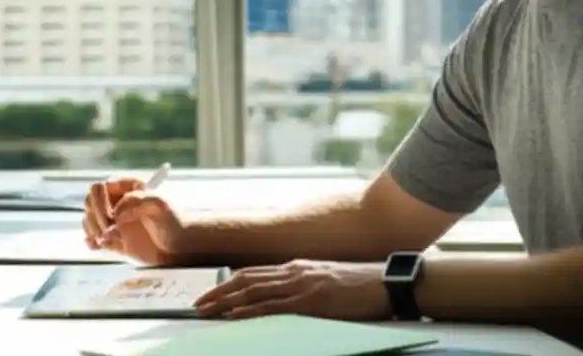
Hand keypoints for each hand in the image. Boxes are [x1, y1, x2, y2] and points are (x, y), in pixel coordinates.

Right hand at [83, 178, 185, 264]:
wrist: (179, 246)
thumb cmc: (173, 221)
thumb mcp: (160, 204)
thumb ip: (137, 201)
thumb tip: (116, 214)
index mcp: (126, 189)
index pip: (99, 187)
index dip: (100, 201)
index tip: (110, 216)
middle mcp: (116, 203)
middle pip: (89, 203)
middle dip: (95, 217)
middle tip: (108, 231)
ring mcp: (113, 221)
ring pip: (88, 221)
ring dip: (93, 230)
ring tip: (109, 240)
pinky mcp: (112, 239)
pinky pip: (93, 238)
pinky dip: (92, 242)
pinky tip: (100, 246)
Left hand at [193, 260, 390, 320]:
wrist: (385, 283)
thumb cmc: (360, 286)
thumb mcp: (325, 281)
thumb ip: (303, 285)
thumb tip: (283, 296)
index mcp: (296, 267)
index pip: (253, 273)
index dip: (228, 283)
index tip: (210, 294)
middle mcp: (293, 272)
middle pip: (246, 279)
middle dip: (218, 293)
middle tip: (197, 305)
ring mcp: (300, 285)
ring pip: (253, 291)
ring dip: (225, 302)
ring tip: (205, 311)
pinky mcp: (310, 301)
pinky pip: (271, 306)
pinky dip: (248, 311)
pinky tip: (233, 316)